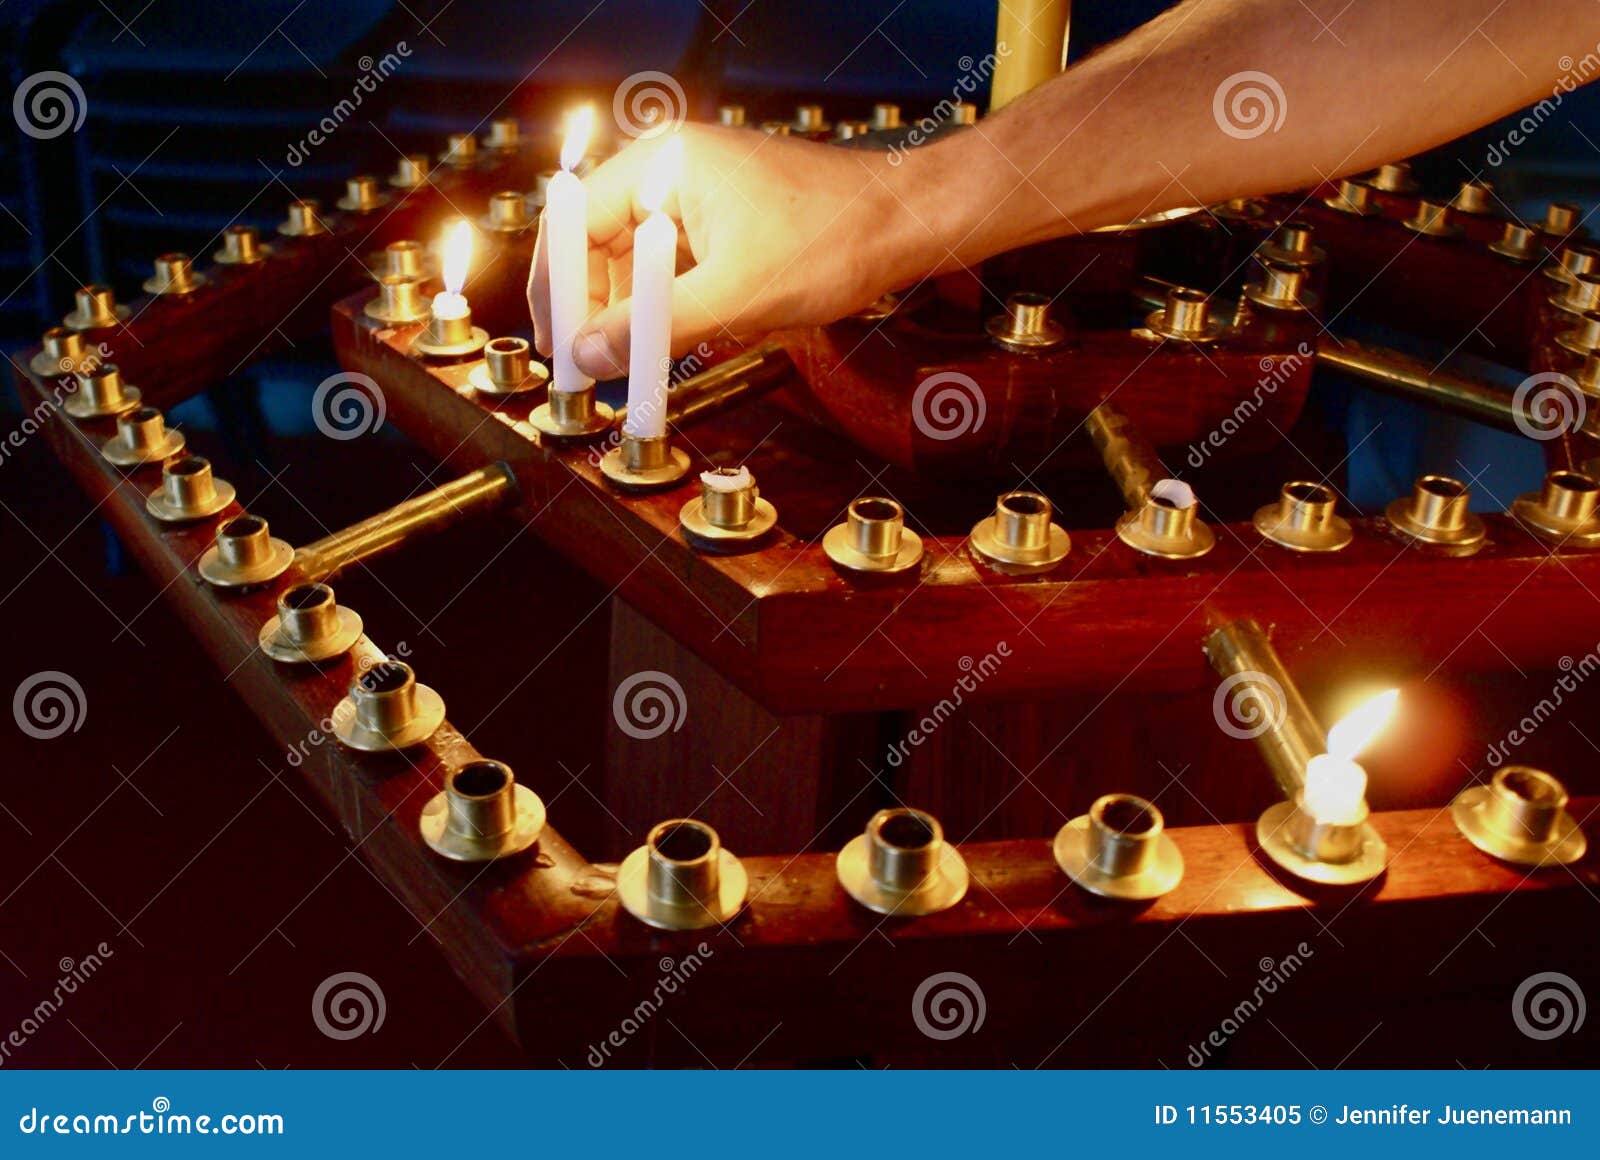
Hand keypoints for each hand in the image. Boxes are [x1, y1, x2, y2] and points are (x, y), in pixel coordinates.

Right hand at [528, 124, 924, 378]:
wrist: (911, 223)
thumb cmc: (838, 237)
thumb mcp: (738, 295)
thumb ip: (655, 328)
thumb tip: (590, 357)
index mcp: (665, 163)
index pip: (574, 223)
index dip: (558, 289)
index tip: (558, 346)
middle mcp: (674, 171)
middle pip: (601, 244)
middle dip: (594, 309)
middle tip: (589, 369)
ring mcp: (702, 196)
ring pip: (639, 263)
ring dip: (634, 316)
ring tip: (633, 368)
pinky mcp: (727, 224)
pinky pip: (677, 269)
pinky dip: (670, 309)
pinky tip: (673, 347)